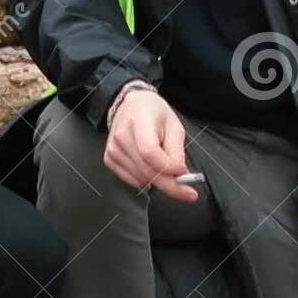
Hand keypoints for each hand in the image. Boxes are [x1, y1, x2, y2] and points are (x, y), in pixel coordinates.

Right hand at [104, 87, 198, 202]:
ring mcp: (114, 149)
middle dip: (170, 185)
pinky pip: (131, 180)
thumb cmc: (154, 113)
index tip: (184, 174)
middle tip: (187, 191)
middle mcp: (122, 136)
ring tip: (163, 165)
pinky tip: (150, 167)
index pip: (150, 152)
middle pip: (146, 170)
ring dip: (158, 180)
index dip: (168, 167)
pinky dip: (145, 180)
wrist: (132, 105)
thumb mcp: (173, 126)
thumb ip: (176, 151)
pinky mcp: (110, 158)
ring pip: (140, 178)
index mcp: (139, 122)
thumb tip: (179, 174)